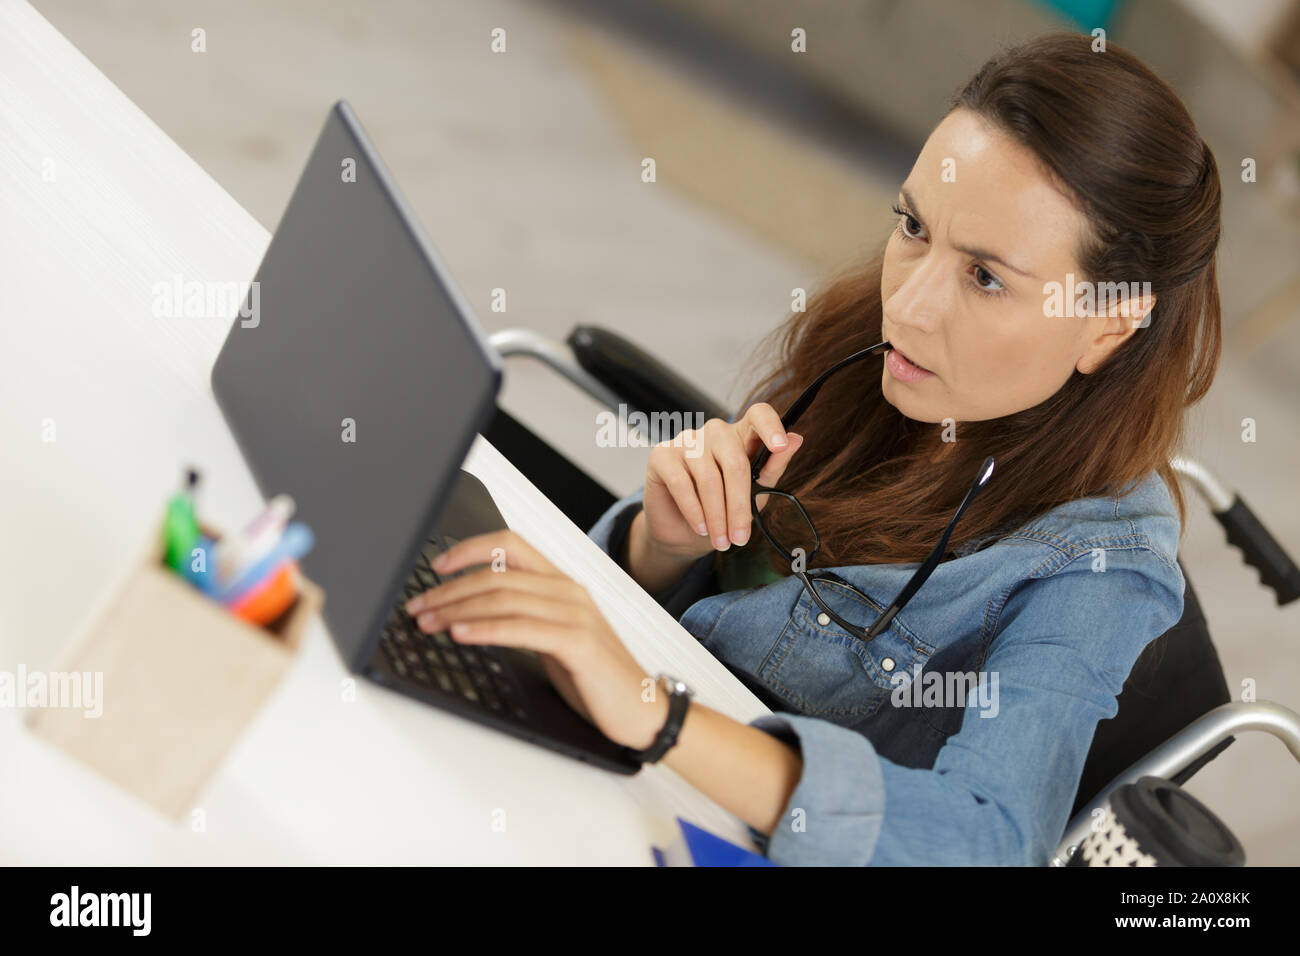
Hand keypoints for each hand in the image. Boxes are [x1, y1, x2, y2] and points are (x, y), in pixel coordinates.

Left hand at [403, 529, 669, 749]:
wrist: (641, 709)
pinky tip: (461, 634)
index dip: (471, 549)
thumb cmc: (595, 677)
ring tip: (428, 622)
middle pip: (498, 575)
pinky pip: (522, 628)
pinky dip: (486, 628)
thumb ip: (521, 618)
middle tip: (418, 606)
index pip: (512, 545)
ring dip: (458, 610)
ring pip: (504, 598)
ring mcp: (576, 613)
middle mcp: (569, 590)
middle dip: (449, 590)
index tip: (436, 565)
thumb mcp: (552, 638)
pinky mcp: (579, 642)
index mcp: (562, 583)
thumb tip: (467, 614)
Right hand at [642, 402, 803, 560]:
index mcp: (742, 435)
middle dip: (738, 506)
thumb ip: (772, 467)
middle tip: (740, 538)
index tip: (781, 446)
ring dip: (716, 515)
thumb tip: (797, 439)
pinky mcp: (662, 455)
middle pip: (734, 461)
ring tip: (721, 540)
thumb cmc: (722, 509)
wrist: (682, 532)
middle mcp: (715, 432)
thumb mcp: (755, 493)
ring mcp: (687, 440)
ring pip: (708, 477)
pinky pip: (681, 482)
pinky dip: (693, 510)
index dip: (771, 426)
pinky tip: (701, 527)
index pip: (759, 414)